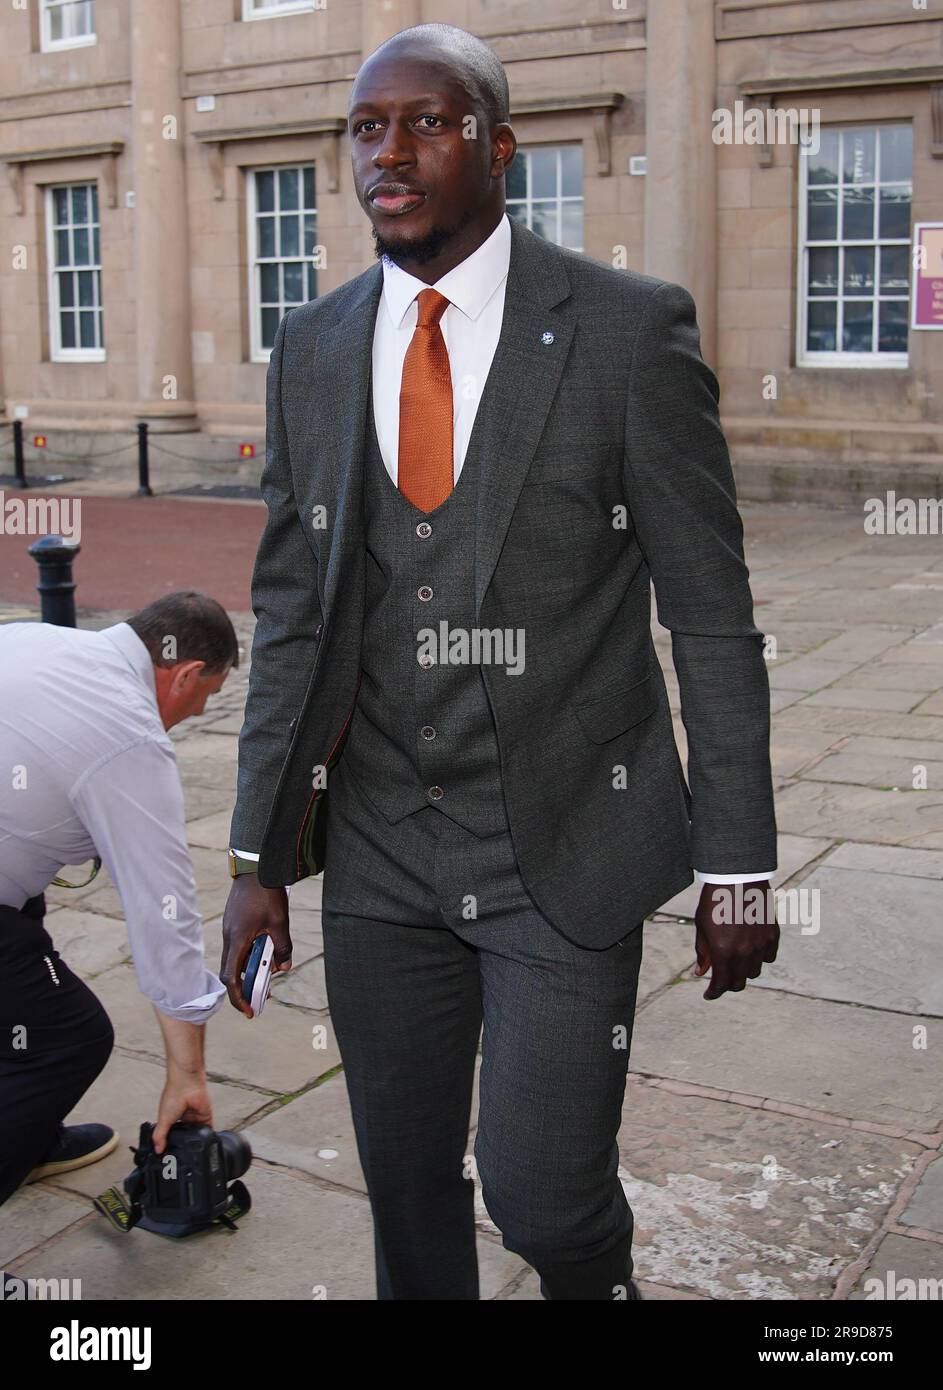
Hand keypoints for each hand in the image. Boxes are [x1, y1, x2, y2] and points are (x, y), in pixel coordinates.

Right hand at [153, 1074, 213, 1154]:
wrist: (186, 1084)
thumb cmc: (172, 1096)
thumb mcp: (163, 1119)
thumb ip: (160, 1136)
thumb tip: (157, 1150)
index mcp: (172, 1119)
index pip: (172, 1135)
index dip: (171, 1144)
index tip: (170, 1156)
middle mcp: (184, 1119)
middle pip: (185, 1136)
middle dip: (185, 1144)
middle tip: (183, 1159)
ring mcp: (195, 1119)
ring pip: (197, 1135)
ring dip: (196, 1142)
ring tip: (194, 1155)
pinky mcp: (206, 1117)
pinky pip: (208, 1130)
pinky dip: (207, 1137)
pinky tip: (206, 1146)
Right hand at [220, 876, 291, 1017]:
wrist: (256, 867)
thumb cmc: (267, 893)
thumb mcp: (280, 922)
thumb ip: (283, 946)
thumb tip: (285, 967)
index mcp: (237, 940)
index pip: (231, 977)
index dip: (238, 997)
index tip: (249, 1010)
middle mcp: (229, 937)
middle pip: (231, 971)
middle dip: (245, 988)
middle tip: (262, 998)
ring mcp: (230, 930)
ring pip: (235, 959)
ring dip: (250, 970)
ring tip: (269, 974)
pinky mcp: (234, 924)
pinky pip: (239, 947)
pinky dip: (249, 956)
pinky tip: (266, 953)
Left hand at [694, 880, 778, 999]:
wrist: (737, 877)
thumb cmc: (714, 901)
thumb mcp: (702, 927)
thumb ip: (703, 952)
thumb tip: (701, 973)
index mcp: (723, 951)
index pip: (721, 984)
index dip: (714, 993)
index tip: (709, 994)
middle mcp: (744, 952)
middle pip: (739, 982)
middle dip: (728, 984)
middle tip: (721, 979)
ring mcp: (760, 945)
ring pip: (754, 972)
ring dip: (744, 971)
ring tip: (735, 961)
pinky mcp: (772, 935)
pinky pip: (769, 958)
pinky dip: (760, 958)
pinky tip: (751, 951)